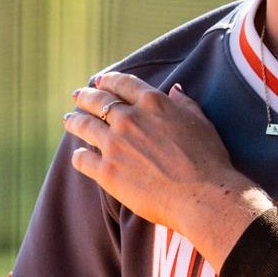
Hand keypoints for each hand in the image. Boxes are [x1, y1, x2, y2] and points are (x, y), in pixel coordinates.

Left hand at [63, 73, 265, 259]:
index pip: (122, 83)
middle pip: (97, 100)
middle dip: (85, 97)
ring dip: (74, 121)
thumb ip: (185, 104)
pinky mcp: (106, 171)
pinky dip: (78, 155)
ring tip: (69, 120)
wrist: (202, 195)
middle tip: (78, 97)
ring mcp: (115, 144)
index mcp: (152, 102)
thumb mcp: (201, 123)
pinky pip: (82, 159)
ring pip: (83, 125)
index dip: (108, 81)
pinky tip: (79, 155)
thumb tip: (175, 90)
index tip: (100, 82)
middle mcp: (129, 118)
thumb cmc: (208, 160)